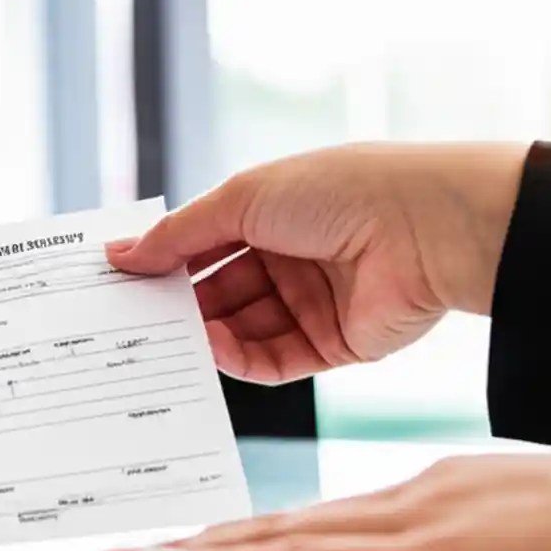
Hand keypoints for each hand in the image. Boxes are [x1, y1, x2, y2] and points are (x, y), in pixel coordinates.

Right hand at [105, 142, 528, 382]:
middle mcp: (289, 258)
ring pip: (240, 329)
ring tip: (167, 338)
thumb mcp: (242, 199)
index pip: (202, 244)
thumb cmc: (341, 191)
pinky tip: (212, 350)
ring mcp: (311, 303)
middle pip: (217, 291)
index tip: (119, 278)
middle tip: (130, 318)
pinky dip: (239, 358)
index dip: (163, 259)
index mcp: (271, 213)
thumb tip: (120, 253)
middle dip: (177, 304)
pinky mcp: (333, 345)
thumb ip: (178, 234)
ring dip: (203, 334)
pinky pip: (273, 359)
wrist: (430, 227)